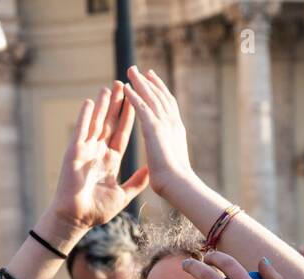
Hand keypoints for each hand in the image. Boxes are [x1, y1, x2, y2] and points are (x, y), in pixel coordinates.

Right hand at [42, 81, 148, 239]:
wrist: (77, 219)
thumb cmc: (97, 211)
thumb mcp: (123, 194)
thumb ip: (136, 182)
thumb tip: (152, 171)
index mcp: (110, 160)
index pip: (122, 133)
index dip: (129, 117)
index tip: (136, 101)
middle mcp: (98, 152)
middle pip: (110, 123)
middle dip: (117, 104)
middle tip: (124, 83)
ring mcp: (85, 151)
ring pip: (96, 123)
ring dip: (103, 105)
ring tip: (109, 87)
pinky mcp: (74, 153)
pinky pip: (81, 131)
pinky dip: (85, 117)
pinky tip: (91, 102)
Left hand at [122, 66, 194, 195]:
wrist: (178, 183)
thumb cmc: (176, 181)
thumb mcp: (173, 163)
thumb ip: (169, 155)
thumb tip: (168, 160)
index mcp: (176, 130)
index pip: (168, 106)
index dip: (160, 92)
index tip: (153, 82)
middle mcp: (172, 122)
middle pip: (160, 96)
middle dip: (150, 82)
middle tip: (140, 70)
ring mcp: (163, 123)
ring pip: (151, 97)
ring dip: (140, 82)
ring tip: (130, 71)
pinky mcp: (153, 128)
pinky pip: (141, 106)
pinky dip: (134, 95)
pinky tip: (126, 86)